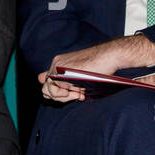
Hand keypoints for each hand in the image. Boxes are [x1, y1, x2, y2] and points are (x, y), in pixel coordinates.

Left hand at [38, 35, 154, 101]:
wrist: (108, 56)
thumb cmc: (98, 67)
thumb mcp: (79, 76)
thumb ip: (65, 82)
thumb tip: (47, 89)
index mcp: (59, 64)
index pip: (48, 83)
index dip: (60, 93)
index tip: (75, 94)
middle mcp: (56, 64)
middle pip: (46, 88)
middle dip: (59, 97)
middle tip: (75, 95)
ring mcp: (58, 67)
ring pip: (49, 90)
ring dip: (63, 97)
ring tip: (79, 94)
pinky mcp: (62, 72)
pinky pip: (55, 90)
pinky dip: (65, 96)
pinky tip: (79, 93)